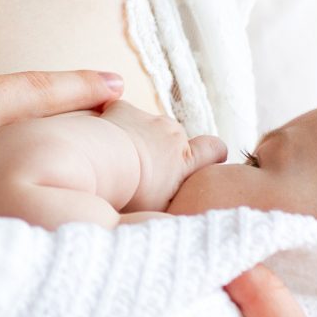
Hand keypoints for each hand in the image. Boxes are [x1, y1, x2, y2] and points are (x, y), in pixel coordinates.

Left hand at [98, 102, 228, 211]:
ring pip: (148, 127)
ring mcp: (149, 119)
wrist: (101, 165)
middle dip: (163, 150)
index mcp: (185, 158)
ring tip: (118, 159)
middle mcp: (173, 133)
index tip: (207, 158)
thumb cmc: (132, 195)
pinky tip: (104, 141)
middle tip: (143, 170)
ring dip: (138, 138)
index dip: (213, 152)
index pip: (214, 148)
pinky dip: (116, 125)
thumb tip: (185, 206)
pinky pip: (123, 115)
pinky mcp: (124, 108)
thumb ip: (178, 200)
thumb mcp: (163, 207)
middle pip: (176, 139)